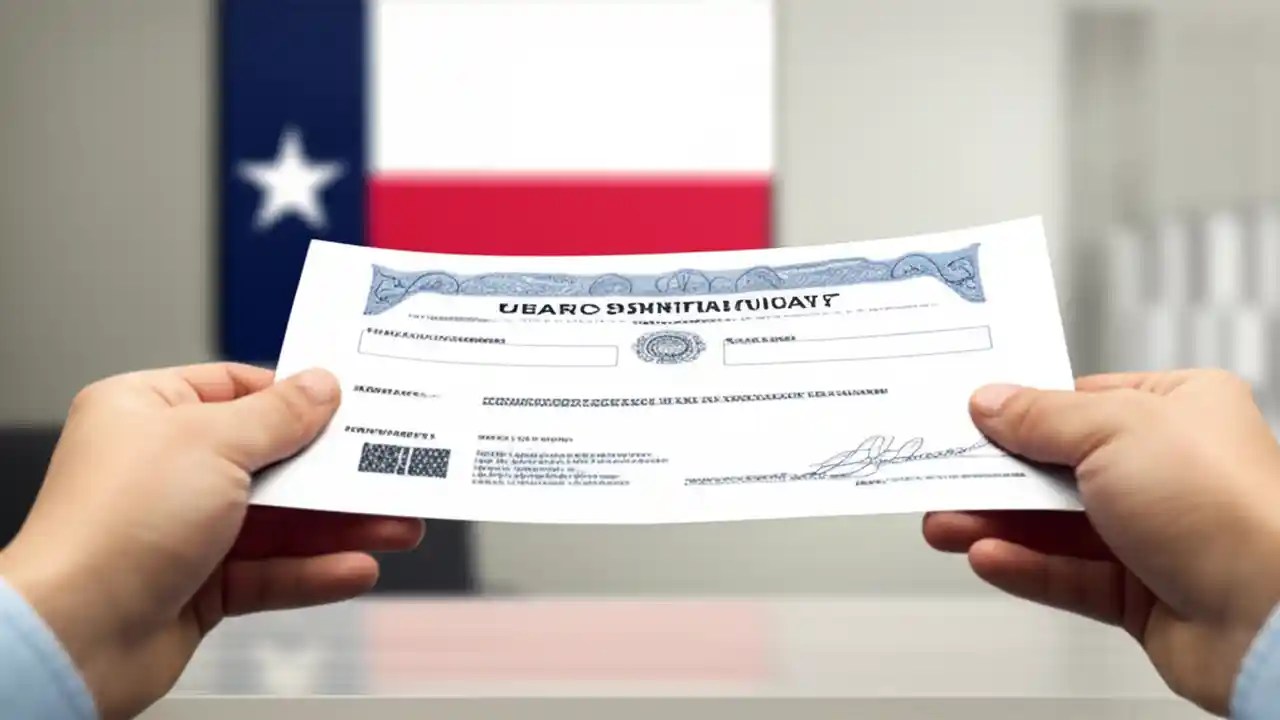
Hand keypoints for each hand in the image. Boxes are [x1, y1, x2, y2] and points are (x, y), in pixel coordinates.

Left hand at [0, 363, 423, 718]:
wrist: (74, 637)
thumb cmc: (114, 527)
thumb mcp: (213, 444)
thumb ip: (279, 416)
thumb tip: (320, 386)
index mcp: (146, 412)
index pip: (235, 389)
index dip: (295, 398)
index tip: (350, 405)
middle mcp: (163, 468)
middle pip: (270, 460)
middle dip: (333, 472)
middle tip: (388, 469)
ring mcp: (181, 529)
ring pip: (278, 521)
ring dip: (339, 525)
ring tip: (396, 525)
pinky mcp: (197, 585)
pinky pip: (268, 571)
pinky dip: (313, 571)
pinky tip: (355, 567)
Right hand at [923, 369, 1279, 715]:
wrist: (1274, 619)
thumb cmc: (1228, 508)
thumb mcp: (1114, 430)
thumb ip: (1041, 417)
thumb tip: (992, 402)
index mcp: (1180, 409)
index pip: (1080, 401)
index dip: (1020, 411)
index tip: (967, 419)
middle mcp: (1170, 469)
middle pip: (1059, 466)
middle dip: (996, 475)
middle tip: (943, 473)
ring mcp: (1156, 534)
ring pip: (1056, 525)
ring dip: (997, 523)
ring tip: (946, 523)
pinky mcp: (1144, 593)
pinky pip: (1070, 575)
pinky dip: (1026, 566)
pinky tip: (988, 557)